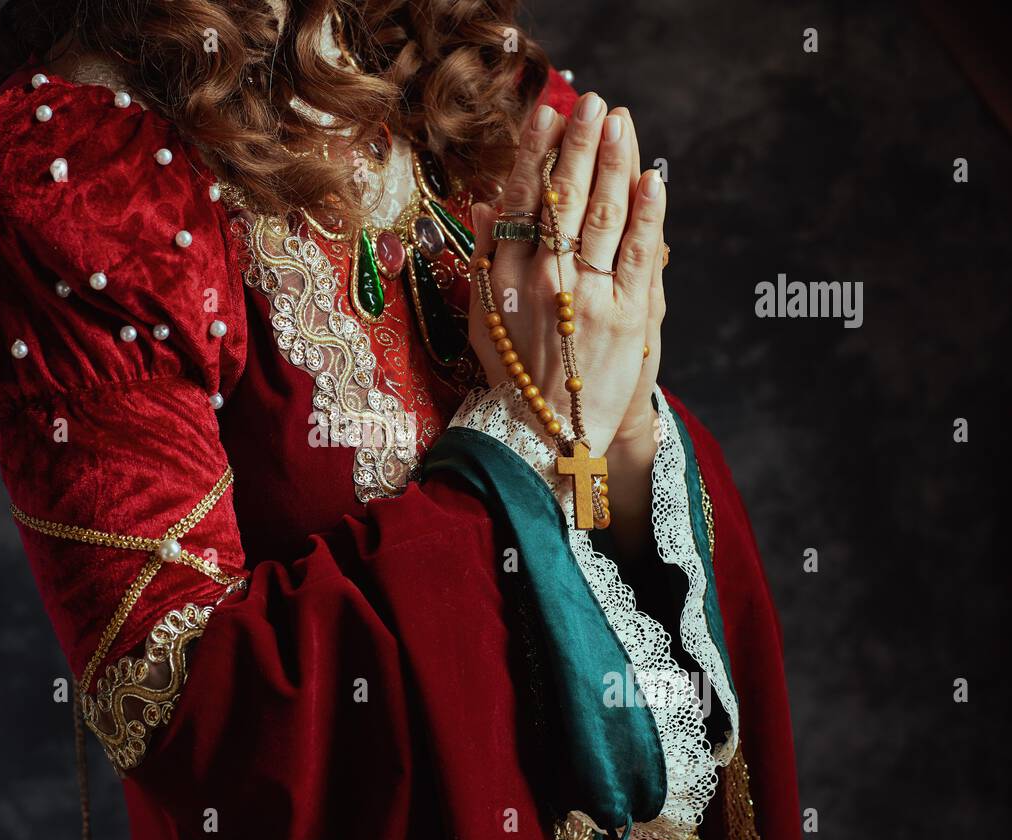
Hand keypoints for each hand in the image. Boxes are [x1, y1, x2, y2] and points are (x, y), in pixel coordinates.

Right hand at [466, 93, 666, 458]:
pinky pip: (641, 254)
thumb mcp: (485, 319)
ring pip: (605, 216)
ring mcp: (592, 296)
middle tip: (592, 104)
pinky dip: (649, 213)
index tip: (546, 115)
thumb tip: (486, 205)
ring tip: (620, 122)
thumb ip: (485, 259)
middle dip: (581, 145)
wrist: (549, 437)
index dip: (535, 155)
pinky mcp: (630, 316)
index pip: (522, 203)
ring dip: (615, 162)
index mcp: (509, 278)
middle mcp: (548, 281)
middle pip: (567, 199)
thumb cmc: (514, 376)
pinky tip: (652, 177)